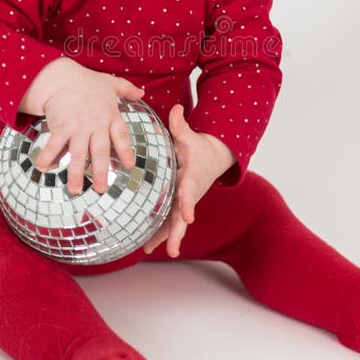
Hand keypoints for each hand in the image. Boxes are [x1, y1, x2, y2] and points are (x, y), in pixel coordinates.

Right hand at [33, 61, 144, 194]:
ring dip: (75, 173)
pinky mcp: (60, 127)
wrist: (61, 76)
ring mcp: (77, 127)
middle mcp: (95, 125)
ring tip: (75, 190)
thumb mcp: (111, 83)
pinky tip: (43, 168)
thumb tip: (142, 93)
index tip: (129, 166)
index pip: (121, 136)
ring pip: (78, 154)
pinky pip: (54, 145)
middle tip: (101, 189)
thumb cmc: (86, 81)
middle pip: (100, 151)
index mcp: (110, 116)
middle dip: (100, 172)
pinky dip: (48, 156)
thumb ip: (127, 89)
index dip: (126, 151)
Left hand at [142, 104, 235, 257]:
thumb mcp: (191, 136)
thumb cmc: (200, 148)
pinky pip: (168, 220)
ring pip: (174, 222)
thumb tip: (176, 108)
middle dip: (177, 232)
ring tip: (148, 251)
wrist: (215, 158)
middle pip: (182, 216)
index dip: (188, 204)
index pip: (190, 193)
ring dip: (163, 237)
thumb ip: (180, 125)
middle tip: (172, 250)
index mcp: (192, 178)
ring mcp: (184, 201)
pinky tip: (145, 246)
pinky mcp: (178, 204)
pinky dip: (158, 233)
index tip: (188, 216)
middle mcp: (189, 194)